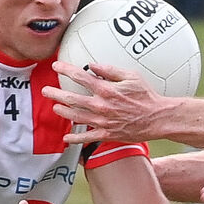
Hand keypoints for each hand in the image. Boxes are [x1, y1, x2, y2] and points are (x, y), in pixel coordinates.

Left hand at [46, 61, 166, 144]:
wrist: (157, 118)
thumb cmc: (146, 96)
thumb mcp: (131, 77)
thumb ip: (110, 70)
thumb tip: (93, 65)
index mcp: (106, 90)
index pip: (80, 76)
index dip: (65, 70)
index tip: (56, 66)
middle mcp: (101, 106)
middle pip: (71, 98)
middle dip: (55, 93)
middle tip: (46, 90)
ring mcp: (102, 121)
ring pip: (75, 116)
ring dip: (62, 111)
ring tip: (55, 107)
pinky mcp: (106, 134)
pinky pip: (86, 137)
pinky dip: (75, 138)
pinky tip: (66, 138)